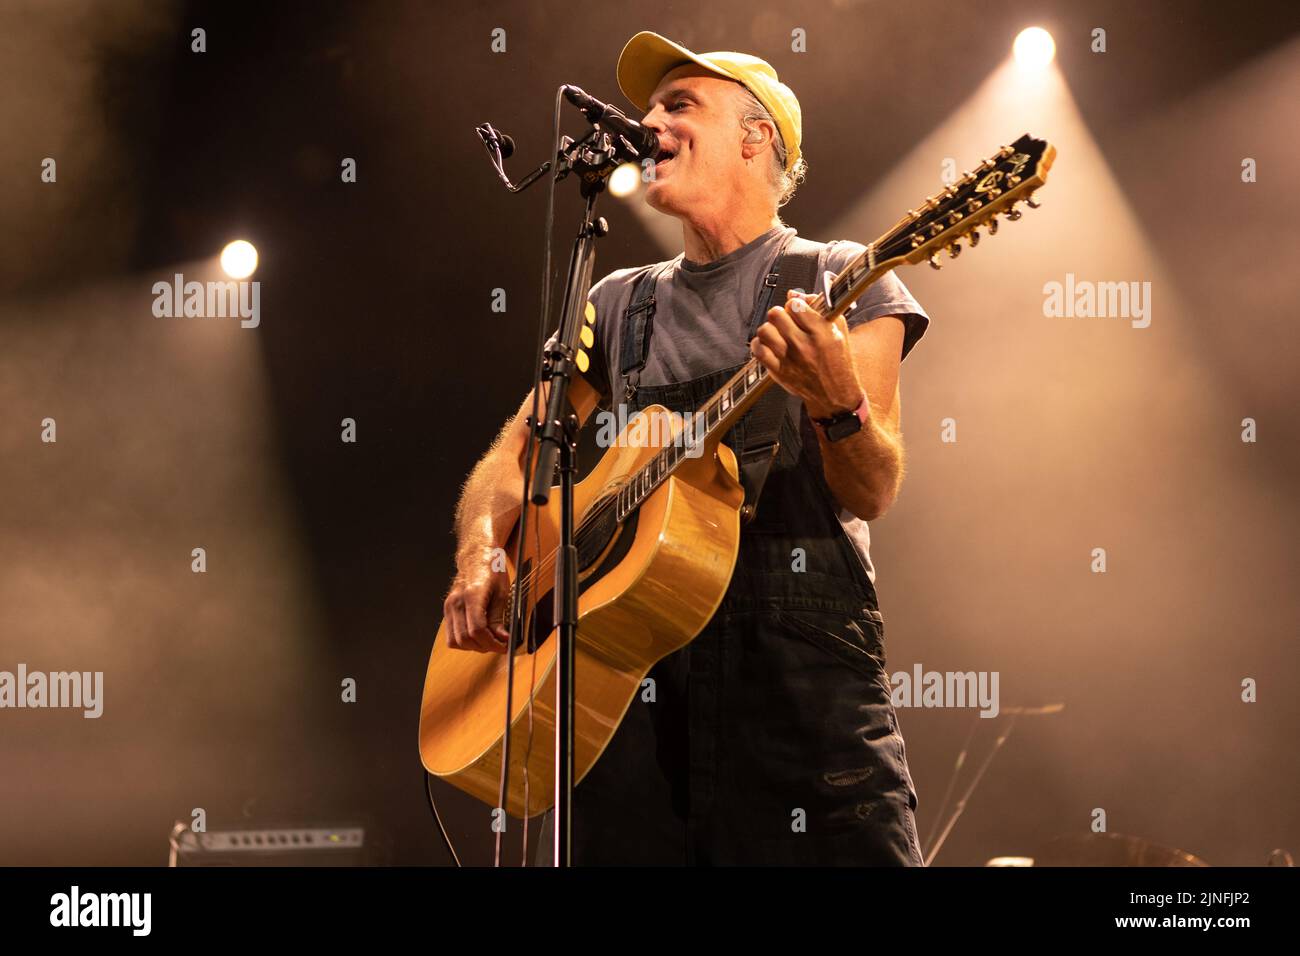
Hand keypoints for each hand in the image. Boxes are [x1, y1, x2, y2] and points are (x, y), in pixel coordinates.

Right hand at [443, 559, 511, 653]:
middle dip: (484, 647)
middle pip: (464, 639)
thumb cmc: (491, 571)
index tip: (504, 646)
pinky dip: (464, 641)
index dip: (492, 643)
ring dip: (472, 647)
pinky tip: (478, 636)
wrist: (476, 557)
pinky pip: (451, 635)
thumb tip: (502, 639)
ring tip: (488, 641)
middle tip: (498, 645)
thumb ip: (499, 618)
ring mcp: (448, 607)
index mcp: (472, 595)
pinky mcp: (447, 611)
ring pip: (454, 641)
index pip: (477, 630)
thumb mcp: (502, 593)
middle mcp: (456, 602)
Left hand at [750, 291, 865, 419]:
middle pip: (776, 314)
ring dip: (770, 329)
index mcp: (822, 332)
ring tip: (778, 334)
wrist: (834, 394)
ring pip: (765, 330)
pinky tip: (769, 345)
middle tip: (786, 321)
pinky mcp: (778, 371)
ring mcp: (789, 359)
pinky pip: (758, 350)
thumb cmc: (837, 360)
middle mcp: (804, 345)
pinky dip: (760, 344)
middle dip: (780, 314)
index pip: (795, 305)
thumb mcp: (838, 329)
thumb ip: (818, 307)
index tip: (797, 310)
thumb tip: (793, 294)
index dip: (794, 304)